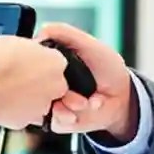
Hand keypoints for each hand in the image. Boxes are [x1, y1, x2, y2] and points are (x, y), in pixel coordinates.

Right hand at [0, 36, 66, 128]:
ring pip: (38, 102)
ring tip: (6, 89)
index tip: (28, 62)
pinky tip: (1, 101)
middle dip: (38, 82)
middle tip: (17, 77)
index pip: (55, 62)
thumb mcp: (14, 41)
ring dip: (27, 97)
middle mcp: (54, 86)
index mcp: (55, 62)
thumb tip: (26, 53)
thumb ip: (29, 50)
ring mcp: (40, 106)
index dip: (39, 61)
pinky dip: (15, 110)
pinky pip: (23, 115)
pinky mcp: (24, 122)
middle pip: (51, 84)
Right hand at [35, 23, 134, 140]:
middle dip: (54, 87)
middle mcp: (48, 85)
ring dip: (66, 103)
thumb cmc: (107, 67)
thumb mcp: (87, 43)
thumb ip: (64, 33)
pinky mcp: (60, 120)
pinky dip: (69, 116)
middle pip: (33, 87)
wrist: (123, 96)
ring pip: (43, 107)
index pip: (30, 64)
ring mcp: (53, 103)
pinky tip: (84, 109)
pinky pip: (55, 121)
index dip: (36, 64)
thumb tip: (39, 33)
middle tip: (70, 86)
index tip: (47, 65)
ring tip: (85, 101)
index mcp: (50, 66)